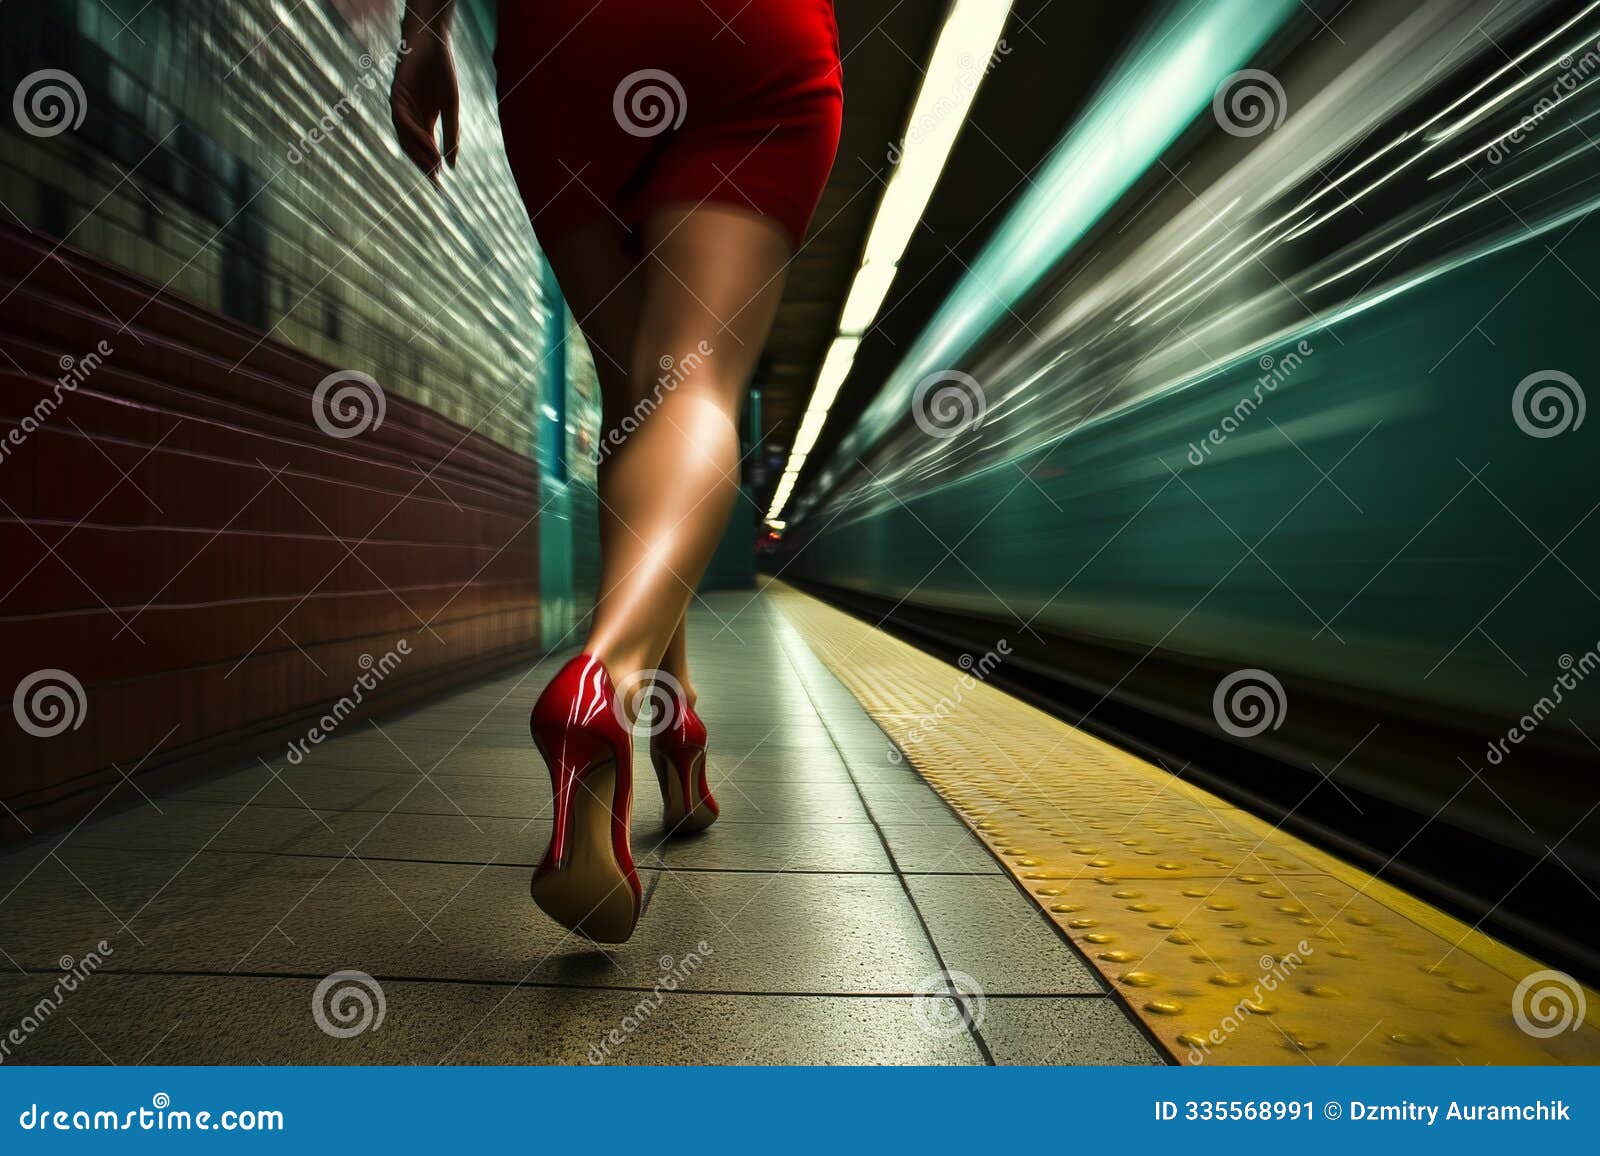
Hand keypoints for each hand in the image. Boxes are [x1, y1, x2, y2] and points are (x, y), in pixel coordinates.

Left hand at [390, 28, 458, 180]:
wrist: (433, 43)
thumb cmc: (443, 71)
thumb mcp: (452, 108)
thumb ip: (451, 135)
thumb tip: (452, 166)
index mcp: (423, 121)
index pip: (425, 150)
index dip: (431, 168)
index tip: (441, 186)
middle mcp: (410, 117)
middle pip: (413, 148)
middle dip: (423, 166)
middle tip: (435, 182)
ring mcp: (401, 107)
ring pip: (405, 138)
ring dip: (419, 153)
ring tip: (433, 167)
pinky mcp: (396, 95)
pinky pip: (403, 120)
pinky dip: (414, 134)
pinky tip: (427, 143)